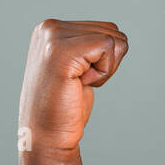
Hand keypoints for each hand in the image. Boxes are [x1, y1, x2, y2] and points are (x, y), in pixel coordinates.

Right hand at [18, 19, 127, 164]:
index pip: (106, 28)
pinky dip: (103, 72)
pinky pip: (108, 47)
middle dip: (106, 62)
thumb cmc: (64, 108)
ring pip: (113, 39)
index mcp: (51, 28)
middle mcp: (49, 27)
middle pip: (112, 31)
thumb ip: (88, 46)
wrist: (47, 136)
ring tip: (77, 83)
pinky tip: (80, 84)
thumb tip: (117, 37)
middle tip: (78, 83)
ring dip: (104, 68)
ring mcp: (53, 36)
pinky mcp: (61, 50)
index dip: (103, 59)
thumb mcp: (77, 67)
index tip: (78, 78)